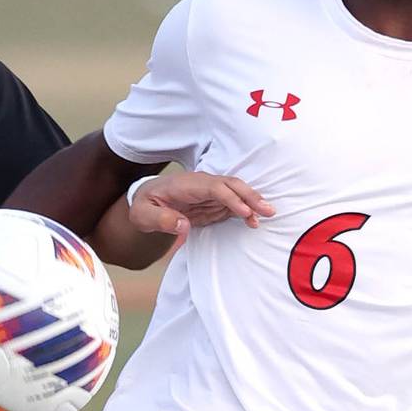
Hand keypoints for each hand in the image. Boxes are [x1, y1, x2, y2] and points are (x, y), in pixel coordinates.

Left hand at [130, 173, 274, 236]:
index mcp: (185, 185)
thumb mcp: (143, 215)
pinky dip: (246, 211)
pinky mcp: (213, 202)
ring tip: (268, 215)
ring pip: (236, 192)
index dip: (230, 199)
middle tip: (267, 210)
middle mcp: (201, 184)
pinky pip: (233, 203)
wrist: (145, 200)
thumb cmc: (144, 206)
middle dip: (250, 196)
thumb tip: (182, 226)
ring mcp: (209, 192)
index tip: (244, 213)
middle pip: (230, 184)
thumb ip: (160, 220)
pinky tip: (255, 221)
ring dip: (252, 202)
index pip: (213, 187)